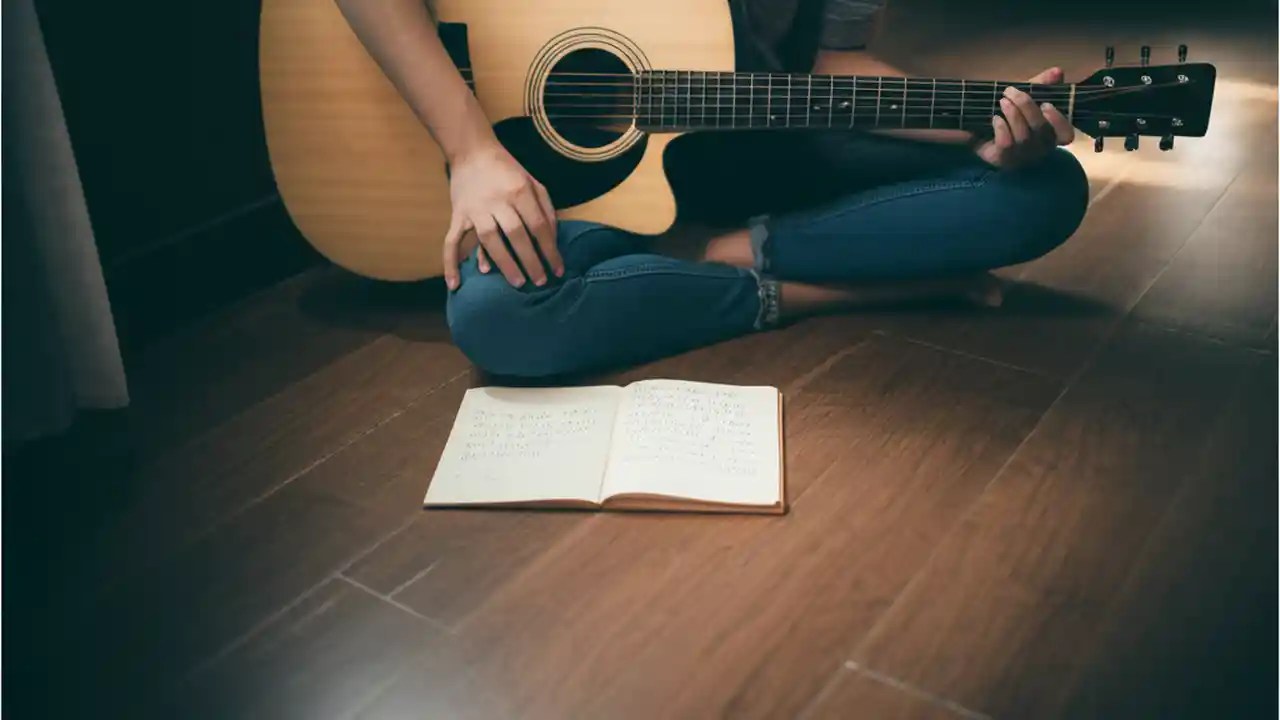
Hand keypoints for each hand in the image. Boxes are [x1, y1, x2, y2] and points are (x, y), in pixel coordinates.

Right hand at [442, 143, 562, 289]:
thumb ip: (545, 208)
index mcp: (519, 191)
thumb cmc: (507, 169)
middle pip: (516, 235)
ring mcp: (475, 209)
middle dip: (531, 261)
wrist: (471, 151)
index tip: (558, 270)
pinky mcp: (458, 215)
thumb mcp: (533, 182)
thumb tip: (552, 240)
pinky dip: (451, 263)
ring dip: (504, 263)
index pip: (538, 226)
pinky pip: (451, 241)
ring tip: (518, 283)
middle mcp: (497, 200)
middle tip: (540, 282)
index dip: (550, 250)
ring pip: (490, 240)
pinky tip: (455, 284)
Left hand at [973, 67, 1074, 169]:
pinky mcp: (1002, 160)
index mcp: (1050, 133)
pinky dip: (1001, 128)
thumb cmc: (1006, 113)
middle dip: (1026, 106)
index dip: (1058, 120)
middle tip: (1009, 91)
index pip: (1066, 135)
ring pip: (1023, 137)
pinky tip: (995, 119)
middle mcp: (1039, 148)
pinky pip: (1007, 145)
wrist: (975, 127)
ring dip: (1012, 115)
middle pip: (1041, 129)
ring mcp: (1021, 157)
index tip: (1045, 103)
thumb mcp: (1024, 96)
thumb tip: (1058, 72)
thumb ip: (1041, 85)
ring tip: (1002, 101)